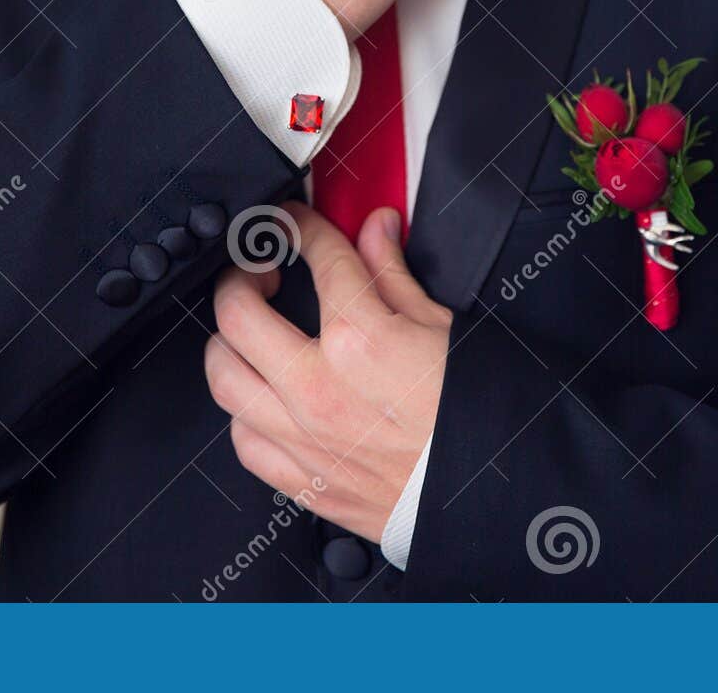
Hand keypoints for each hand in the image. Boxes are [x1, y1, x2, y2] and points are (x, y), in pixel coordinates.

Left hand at [203, 202, 452, 542]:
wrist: (493, 495)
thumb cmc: (479, 415)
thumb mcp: (444, 327)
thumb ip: (395, 274)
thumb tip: (376, 231)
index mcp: (359, 339)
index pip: (314, 257)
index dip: (300, 225)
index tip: (294, 221)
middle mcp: (318, 388)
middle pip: (237, 313)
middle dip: (240, 275)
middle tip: (257, 268)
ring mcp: (305, 438)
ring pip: (224, 377)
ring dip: (228, 343)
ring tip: (247, 330)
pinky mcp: (306, 482)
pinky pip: (245, 440)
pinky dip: (245, 412)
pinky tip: (262, 396)